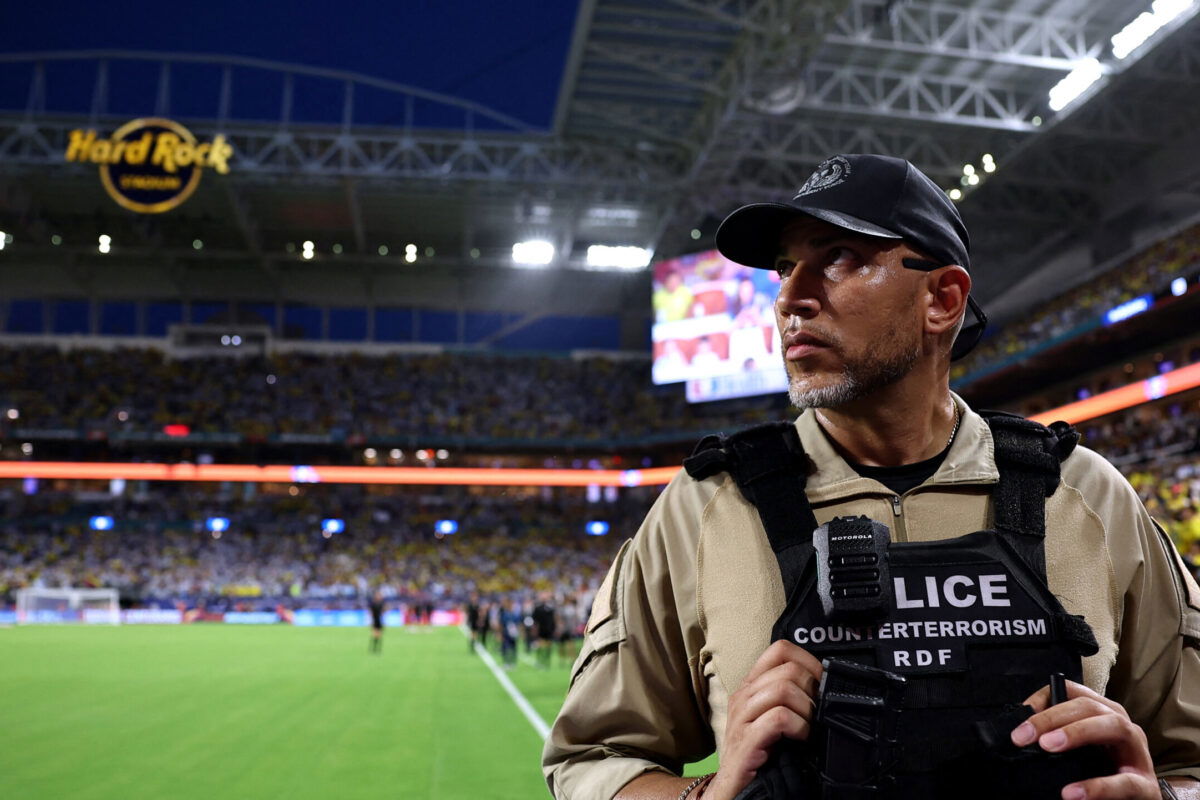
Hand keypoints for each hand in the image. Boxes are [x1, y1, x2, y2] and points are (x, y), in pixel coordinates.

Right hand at [704, 641, 822, 799]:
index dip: (808, 662)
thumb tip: (824, 687)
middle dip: (811, 690)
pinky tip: (800, 739)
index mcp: (751, 685)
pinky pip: (779, 718)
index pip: (779, 649)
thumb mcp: (771, 718)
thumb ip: (788, 698)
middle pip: (788, 669)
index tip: (821, 684)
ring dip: (806, 710)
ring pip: (783, 689)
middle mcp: (743, 695)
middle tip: (816, 713)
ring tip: (808, 727)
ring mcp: (741, 717)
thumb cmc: (757, 753)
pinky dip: (798, 727)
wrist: (732, 789)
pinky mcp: (745, 740)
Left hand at [1010, 679, 1157, 799]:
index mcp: (1104, 716)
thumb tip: (1022, 733)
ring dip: (1078, 732)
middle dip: (1053, 717)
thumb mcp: (1078, 751)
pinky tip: (1072, 793)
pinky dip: (1097, 787)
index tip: (1019, 720)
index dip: (1044, 698)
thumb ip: (1056, 738)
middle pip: (1090, 706)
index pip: (1074, 692)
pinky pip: (1125, 782)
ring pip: (1115, 727)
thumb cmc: (1103, 775)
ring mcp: (1139, 754)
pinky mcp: (1146, 787)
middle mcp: (1124, 727)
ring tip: (1047, 747)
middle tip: (1024, 735)